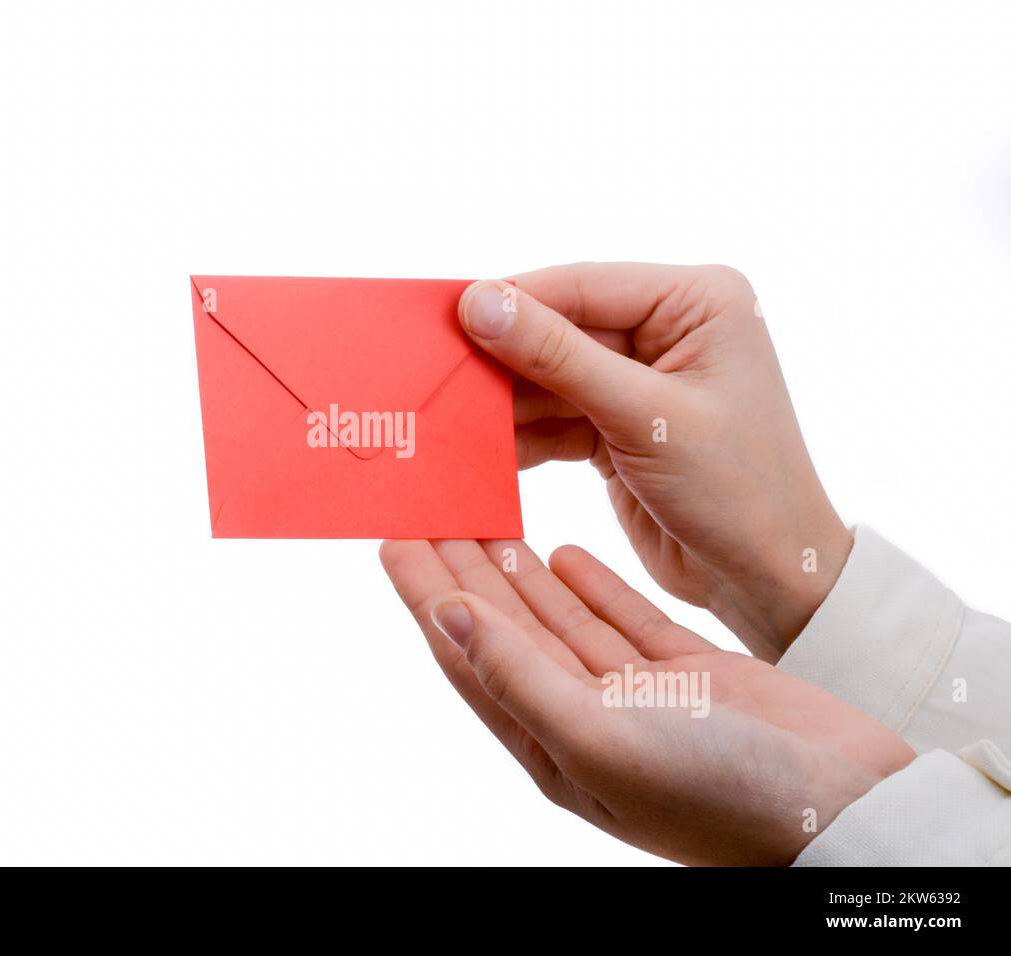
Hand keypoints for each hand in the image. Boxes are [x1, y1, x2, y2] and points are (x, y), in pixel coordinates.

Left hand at [379, 538, 913, 865]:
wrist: (849, 808)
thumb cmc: (722, 795)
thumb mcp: (602, 738)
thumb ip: (520, 676)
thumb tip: (445, 618)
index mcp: (553, 743)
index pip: (468, 654)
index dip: (426, 595)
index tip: (391, 537)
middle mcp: (585, 717)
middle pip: (504, 626)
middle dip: (462, 566)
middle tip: (429, 503)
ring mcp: (637, 695)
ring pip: (557, 617)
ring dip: (516, 568)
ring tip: (481, 513)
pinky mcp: (688, 674)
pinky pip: (620, 619)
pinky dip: (588, 585)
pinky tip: (560, 551)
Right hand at [460, 264, 850, 660]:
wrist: (770, 580)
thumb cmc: (739, 491)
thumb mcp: (645, 418)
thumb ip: (560, 356)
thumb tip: (480, 301)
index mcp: (697, 301)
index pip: (582, 286)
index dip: (510, 303)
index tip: (443, 319)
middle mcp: (669, 328)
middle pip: (558, 330)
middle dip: (499, 359)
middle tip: (433, 375)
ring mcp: (640, 378)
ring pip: (547, 377)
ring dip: (501, 403)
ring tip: (445, 419)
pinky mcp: (617, 424)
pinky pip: (553, 417)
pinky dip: (519, 437)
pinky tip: (478, 452)